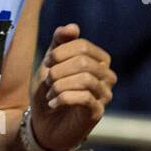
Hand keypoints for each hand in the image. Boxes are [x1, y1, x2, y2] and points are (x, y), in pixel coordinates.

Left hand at [29, 23, 116, 150]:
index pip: (83, 46)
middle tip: (48, 80)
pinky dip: (63, 98)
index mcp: (98, 60)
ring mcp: (104, 95)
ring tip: (50, 92)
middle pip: (84, 62)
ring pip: (85, 79)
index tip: (47, 63)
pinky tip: (53, 103)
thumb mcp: (50, 63)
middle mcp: (107, 76)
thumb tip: (73, 27)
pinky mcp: (97, 112)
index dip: (60, 52)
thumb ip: (59, 42)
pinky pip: (84, 98)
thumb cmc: (50, 90)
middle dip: (59, 70)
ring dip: (60, 84)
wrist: (44, 124)